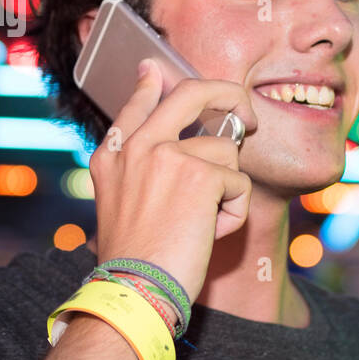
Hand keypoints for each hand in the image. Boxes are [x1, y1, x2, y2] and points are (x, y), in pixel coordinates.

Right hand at [88, 59, 258, 301]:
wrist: (134, 290)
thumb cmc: (135, 260)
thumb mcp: (121, 206)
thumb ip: (141, 171)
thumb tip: (175, 148)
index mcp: (112, 156)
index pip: (136, 104)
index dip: (151, 85)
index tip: (154, 70)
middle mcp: (138, 147)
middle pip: (192, 93)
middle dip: (229, 94)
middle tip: (245, 113)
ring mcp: (167, 155)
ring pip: (226, 151)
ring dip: (227, 191)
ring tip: (203, 225)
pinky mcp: (200, 174)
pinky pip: (239, 184)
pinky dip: (234, 214)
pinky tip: (209, 234)